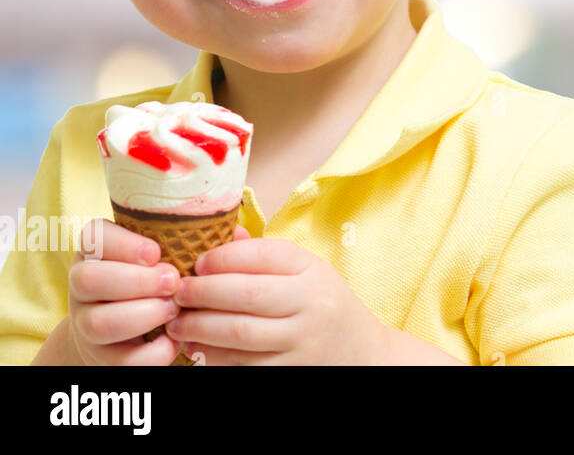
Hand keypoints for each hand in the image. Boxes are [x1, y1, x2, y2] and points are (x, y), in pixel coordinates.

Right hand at [66, 218, 182, 364]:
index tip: (156, 252)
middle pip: (88, 280)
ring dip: (144, 315)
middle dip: (137, 281)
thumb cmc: (159, 278)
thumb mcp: (168, 252)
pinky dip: (155, 351)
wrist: (129, 330)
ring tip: (173, 308)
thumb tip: (240, 232)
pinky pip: (124, 360)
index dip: (124, 244)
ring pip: (98, 323)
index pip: (93, 237)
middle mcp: (82, 286)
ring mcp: (87, 325)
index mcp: (98, 251)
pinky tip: (175, 338)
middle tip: (173, 281)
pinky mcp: (104, 358)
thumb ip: (195, 239)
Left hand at [166, 234, 388, 364]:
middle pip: (247, 294)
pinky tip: (198, 349)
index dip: (222, 258)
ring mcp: (303, 342)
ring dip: (199, 328)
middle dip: (202, 292)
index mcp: (313, 271)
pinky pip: (243, 365)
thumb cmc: (322, 305)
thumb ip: (263, 255)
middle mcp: (312, 304)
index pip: (263, 255)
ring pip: (239, 334)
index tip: (197, 263)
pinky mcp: (291, 371)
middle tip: (177, 293)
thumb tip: (217, 237)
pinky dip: (214, 357)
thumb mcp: (306, 272)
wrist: (361, 354)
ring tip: (178, 324)